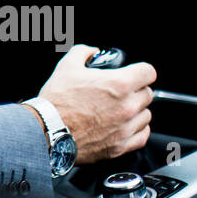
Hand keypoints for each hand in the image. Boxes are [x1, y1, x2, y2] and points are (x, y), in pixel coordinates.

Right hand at [29, 44, 156, 163]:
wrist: (48, 130)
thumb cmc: (57, 101)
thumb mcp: (67, 66)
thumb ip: (83, 52)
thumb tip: (90, 51)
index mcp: (118, 84)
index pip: (148, 72)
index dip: (141, 70)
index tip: (136, 73)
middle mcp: (127, 107)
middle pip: (148, 94)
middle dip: (136, 90)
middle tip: (120, 91)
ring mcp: (125, 128)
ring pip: (146, 115)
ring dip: (136, 110)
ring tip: (119, 109)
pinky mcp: (121, 146)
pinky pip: (142, 135)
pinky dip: (136, 129)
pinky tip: (125, 125)